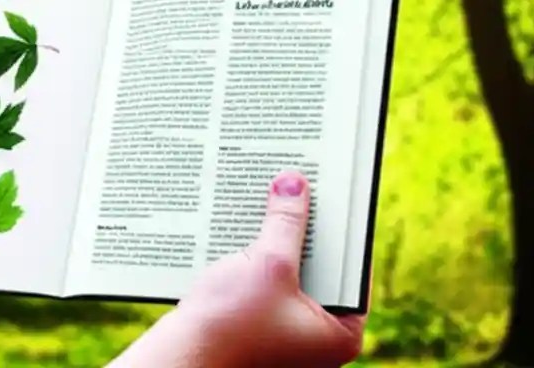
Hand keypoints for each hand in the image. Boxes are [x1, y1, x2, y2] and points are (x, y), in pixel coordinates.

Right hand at [111, 171, 364, 367]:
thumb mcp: (267, 265)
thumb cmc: (229, 328)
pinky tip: (247, 231)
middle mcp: (318, 338)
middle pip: (323, 269)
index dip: (342, 230)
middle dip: (306, 231)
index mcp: (340, 333)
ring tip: (272, 202)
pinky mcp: (260, 327)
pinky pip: (270, 284)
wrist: (179, 359)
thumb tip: (294, 184)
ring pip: (292, 274)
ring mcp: (288, 334)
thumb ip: (285, 223)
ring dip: (279, 242)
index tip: (334, 194)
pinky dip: (261, 259)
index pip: (354, 270)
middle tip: (301, 190)